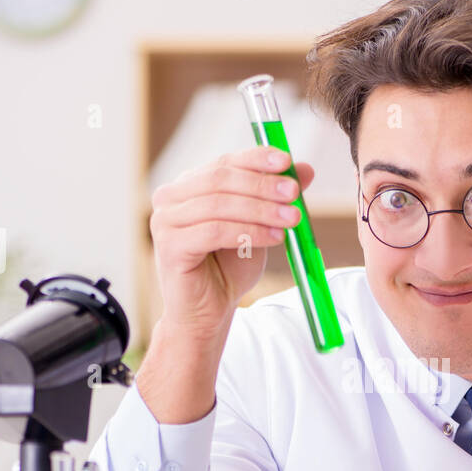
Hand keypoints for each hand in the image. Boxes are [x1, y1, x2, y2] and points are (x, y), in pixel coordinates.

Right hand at [148, 145, 314, 336]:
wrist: (208, 312)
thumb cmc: (229, 268)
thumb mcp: (259, 225)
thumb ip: (276, 197)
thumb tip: (306, 169)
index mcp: (189, 185)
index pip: (224, 162)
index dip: (256, 159)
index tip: (286, 161)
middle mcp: (171, 198)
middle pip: (221, 179)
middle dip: (262, 184)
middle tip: (294, 192)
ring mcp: (164, 220)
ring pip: (219, 204)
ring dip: (261, 209)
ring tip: (291, 219)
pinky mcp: (169, 245)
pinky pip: (214, 231)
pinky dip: (249, 231)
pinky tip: (274, 237)